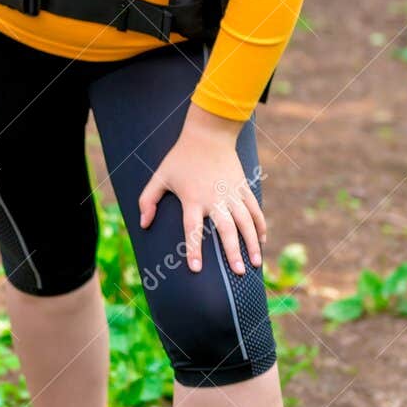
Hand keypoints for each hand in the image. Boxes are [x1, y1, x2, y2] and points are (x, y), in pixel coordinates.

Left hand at [138, 104, 264, 274]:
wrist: (208, 134)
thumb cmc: (180, 158)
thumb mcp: (160, 176)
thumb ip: (148, 200)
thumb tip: (143, 224)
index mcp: (193, 198)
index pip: (192, 229)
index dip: (193, 249)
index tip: (195, 269)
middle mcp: (215, 198)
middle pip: (226, 229)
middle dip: (233, 252)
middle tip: (238, 272)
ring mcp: (232, 193)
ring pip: (246, 222)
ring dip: (252, 243)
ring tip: (255, 264)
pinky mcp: (244, 187)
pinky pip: (255, 210)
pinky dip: (260, 226)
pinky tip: (262, 241)